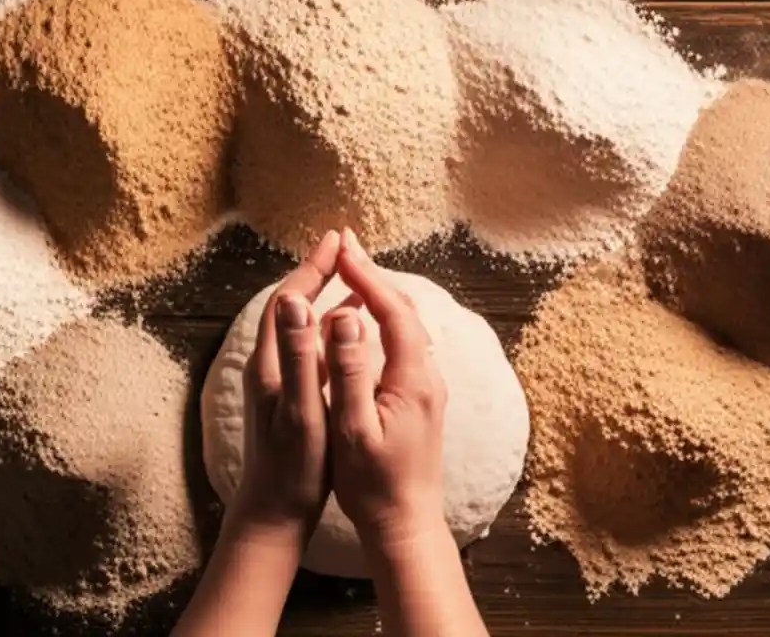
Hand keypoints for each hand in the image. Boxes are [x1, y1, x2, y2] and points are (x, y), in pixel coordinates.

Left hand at [231, 229, 339, 543]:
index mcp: (269, 365)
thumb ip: (298, 355)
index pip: (287, 300)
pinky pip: (309, 348)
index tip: (334, 240)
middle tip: (344, 248)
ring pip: (301, 327)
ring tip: (356, 280)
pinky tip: (350, 334)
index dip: (311, 268)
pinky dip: (330, 330)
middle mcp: (267, 367)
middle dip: (318, 275)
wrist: (273, 514)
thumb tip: (296, 301)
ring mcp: (276, 382)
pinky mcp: (287, 396)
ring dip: (326, 300)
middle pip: (291, 307)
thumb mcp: (300, 411)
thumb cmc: (291, 469)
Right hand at [323, 229, 449, 547]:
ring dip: (379, 295)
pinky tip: (367, 321)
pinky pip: (404, 343)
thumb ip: (349, 372)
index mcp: (412, 379)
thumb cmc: (374, 485)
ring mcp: (427, 389)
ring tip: (352, 271)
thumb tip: (346, 318)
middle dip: (373, 274)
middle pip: (404, 311)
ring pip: (406, 326)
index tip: (341, 247)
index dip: (366, 275)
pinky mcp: (421, 400)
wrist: (406, 525)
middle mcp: (428, 377)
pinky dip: (383, 319)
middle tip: (345, 244)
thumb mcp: (352, 429)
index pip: (392, 310)